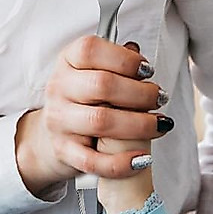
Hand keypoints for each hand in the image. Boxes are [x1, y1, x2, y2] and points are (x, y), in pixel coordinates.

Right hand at [14, 36, 170, 196]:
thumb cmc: (83, 98)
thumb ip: (116, 61)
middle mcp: (59, 88)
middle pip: (102, 85)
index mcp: (68, 61)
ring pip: (101, 121)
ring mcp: (59, 121)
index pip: (90, 51)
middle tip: (160, 98)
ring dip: (139, 124)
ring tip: (159, 124)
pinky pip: (93, 161)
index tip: (148, 70)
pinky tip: (143, 158)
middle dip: (140, 93)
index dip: (125, 59)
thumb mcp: (93, 71)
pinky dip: (121, 163)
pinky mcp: (64, 152)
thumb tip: (136, 51)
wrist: (52, 135)